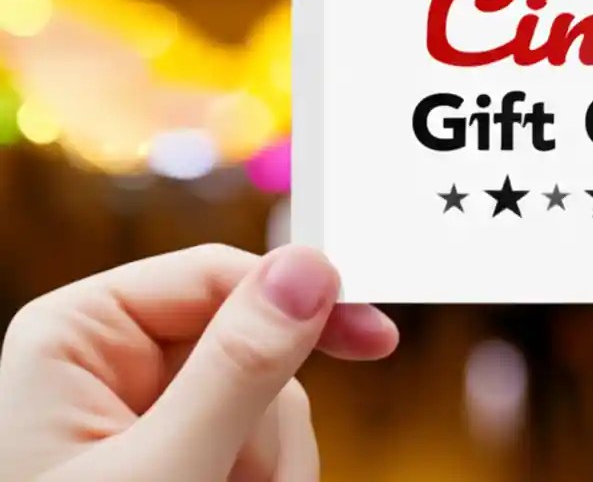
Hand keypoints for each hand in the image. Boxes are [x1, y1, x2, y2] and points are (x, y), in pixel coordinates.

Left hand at [0, 244, 398, 481]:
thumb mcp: (161, 474)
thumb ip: (237, 369)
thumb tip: (309, 267)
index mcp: (80, 336)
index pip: (215, 276)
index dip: (300, 298)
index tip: (376, 337)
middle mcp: (115, 362)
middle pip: (256, 346)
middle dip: (269, 429)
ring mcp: (152, 410)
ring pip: (272, 405)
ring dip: (271, 470)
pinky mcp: (184, 452)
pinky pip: (266, 446)